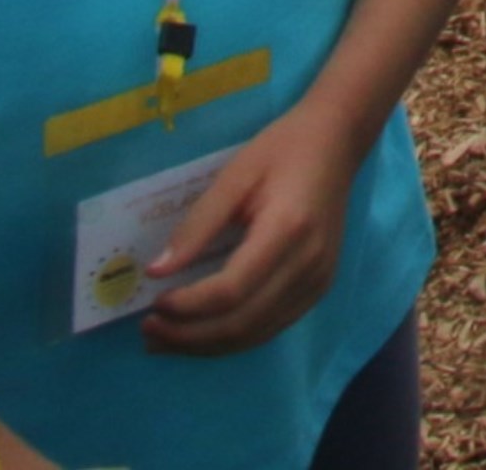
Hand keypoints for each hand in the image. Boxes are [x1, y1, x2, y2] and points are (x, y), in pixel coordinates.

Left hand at [143, 98, 364, 353]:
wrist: (337, 141)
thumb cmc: (282, 149)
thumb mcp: (233, 176)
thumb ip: (197, 225)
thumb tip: (156, 272)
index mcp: (287, 230)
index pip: (231, 290)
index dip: (188, 306)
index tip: (154, 302)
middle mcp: (308, 264)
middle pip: (242, 322)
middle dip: (189, 335)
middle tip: (148, 330)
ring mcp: (318, 280)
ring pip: (255, 334)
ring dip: (206, 345)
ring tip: (165, 339)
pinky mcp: (319, 287)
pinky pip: (271, 327)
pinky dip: (232, 338)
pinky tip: (202, 332)